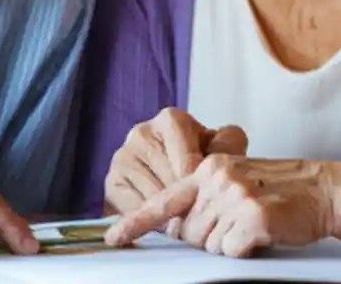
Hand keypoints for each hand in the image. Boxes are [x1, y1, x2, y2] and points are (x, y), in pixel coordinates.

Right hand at [104, 108, 246, 216]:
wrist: (169, 174)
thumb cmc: (198, 158)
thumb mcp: (220, 148)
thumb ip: (228, 147)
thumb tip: (224, 159)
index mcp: (171, 120)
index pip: (188, 159)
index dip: (200, 183)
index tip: (208, 196)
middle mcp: (142, 132)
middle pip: (170, 179)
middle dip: (187, 201)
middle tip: (199, 214)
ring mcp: (123, 156)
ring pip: (152, 197)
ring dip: (170, 214)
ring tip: (184, 219)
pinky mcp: (111, 182)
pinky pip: (134, 210)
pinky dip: (152, 220)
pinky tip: (164, 219)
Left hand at [105, 155, 335, 258]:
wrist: (321, 190)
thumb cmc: (278, 190)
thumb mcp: (234, 181)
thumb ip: (204, 196)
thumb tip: (176, 225)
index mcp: (207, 168)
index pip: (164, 199)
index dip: (136, 221)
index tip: (114, 237)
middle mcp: (217, 179)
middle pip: (187, 232)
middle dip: (205, 239)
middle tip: (234, 226)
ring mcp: (235, 197)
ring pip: (208, 244)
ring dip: (227, 244)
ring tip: (251, 225)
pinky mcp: (254, 217)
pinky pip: (230, 251)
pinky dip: (244, 251)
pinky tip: (261, 233)